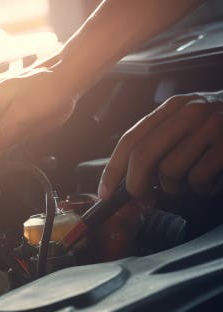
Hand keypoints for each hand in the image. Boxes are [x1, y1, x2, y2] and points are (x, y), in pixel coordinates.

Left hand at [98, 91, 222, 198]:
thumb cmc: (222, 132)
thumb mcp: (188, 129)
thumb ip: (159, 147)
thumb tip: (127, 184)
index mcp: (174, 108)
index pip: (131, 139)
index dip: (113, 170)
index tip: (106, 193)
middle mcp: (191, 112)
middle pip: (144, 155)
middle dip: (136, 184)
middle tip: (142, 197)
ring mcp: (213, 126)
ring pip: (171, 170)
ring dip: (177, 188)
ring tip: (191, 182)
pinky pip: (199, 178)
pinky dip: (202, 189)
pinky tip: (211, 182)